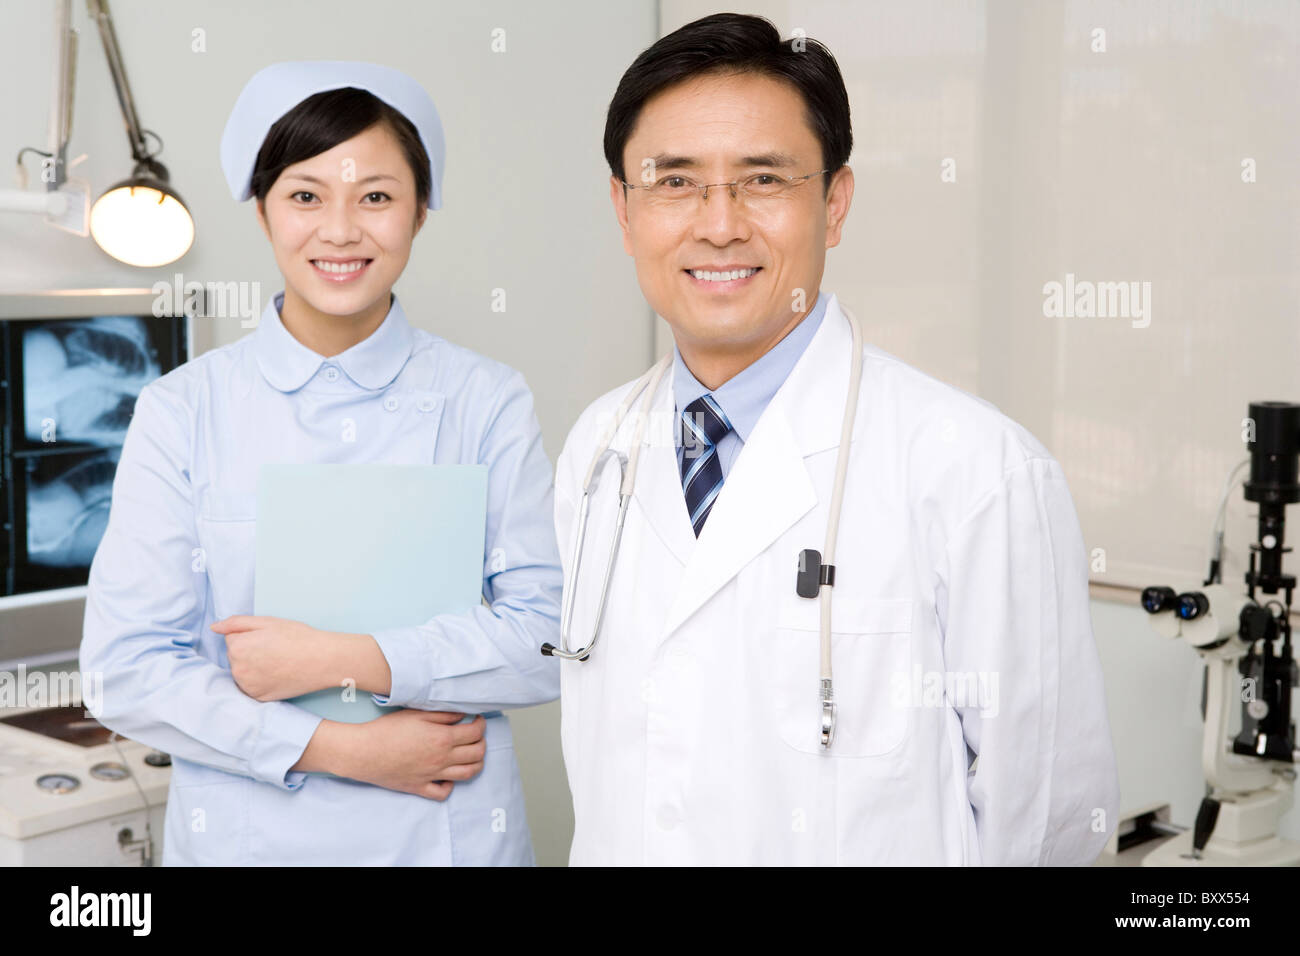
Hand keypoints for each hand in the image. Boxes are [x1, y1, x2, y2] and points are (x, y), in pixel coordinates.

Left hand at [213, 615, 326, 700]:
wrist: (322, 660)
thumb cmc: (297, 637)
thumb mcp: (267, 622)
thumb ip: (236, 623)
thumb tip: (214, 627)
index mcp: (237, 647)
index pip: (232, 639)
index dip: (250, 636)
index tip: (268, 638)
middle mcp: (238, 669)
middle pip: (235, 656)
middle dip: (249, 651)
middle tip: (275, 649)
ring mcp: (247, 686)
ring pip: (242, 672)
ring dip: (253, 666)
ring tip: (277, 662)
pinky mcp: (258, 697)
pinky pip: (251, 686)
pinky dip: (259, 680)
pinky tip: (276, 674)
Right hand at [341, 711, 487, 799]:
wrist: (363, 752)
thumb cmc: (387, 729)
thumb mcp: (417, 714)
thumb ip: (443, 714)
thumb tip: (463, 714)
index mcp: (443, 738)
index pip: (475, 733)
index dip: (481, 724)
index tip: (478, 719)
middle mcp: (442, 759)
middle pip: (476, 754)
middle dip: (482, 742)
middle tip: (476, 735)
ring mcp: (432, 775)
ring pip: (467, 774)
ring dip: (476, 764)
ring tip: (471, 755)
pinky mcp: (419, 787)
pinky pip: (443, 792)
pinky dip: (451, 785)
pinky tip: (448, 776)